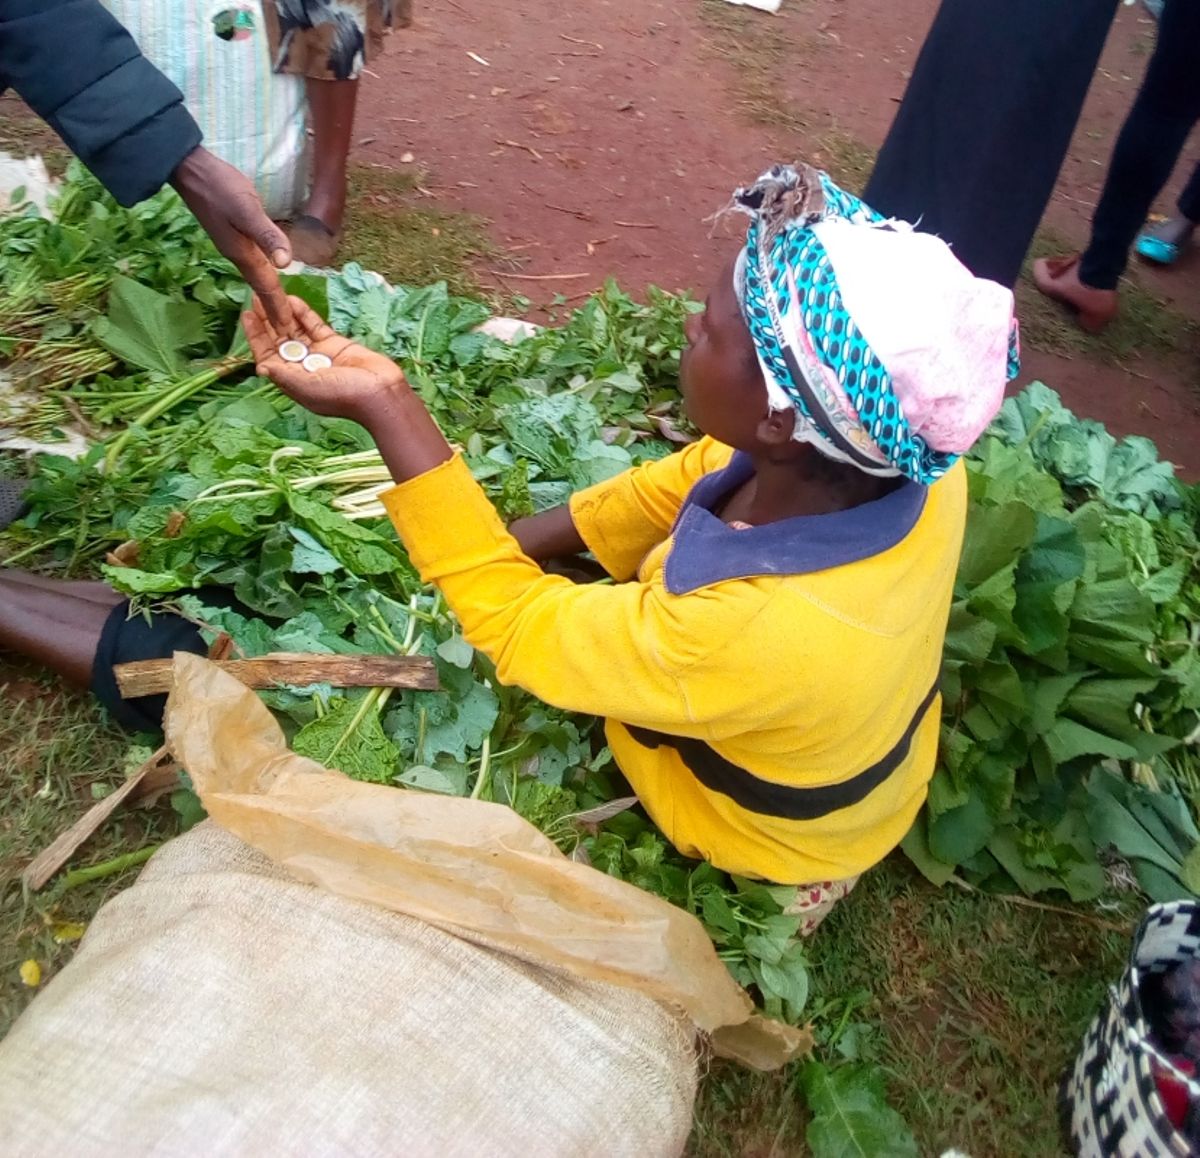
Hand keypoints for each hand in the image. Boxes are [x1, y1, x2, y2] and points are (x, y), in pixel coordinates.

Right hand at [171, 147, 294, 333]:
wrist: (189, 169)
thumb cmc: (219, 187)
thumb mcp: (247, 209)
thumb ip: (266, 234)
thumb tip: (285, 263)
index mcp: (242, 253)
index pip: (265, 285)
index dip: (277, 306)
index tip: (287, 329)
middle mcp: (236, 254)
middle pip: (259, 285)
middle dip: (272, 307)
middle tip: (285, 330)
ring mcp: (232, 244)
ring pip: (254, 275)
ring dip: (266, 293)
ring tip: (277, 309)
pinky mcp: (230, 234)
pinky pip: (251, 263)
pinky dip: (260, 275)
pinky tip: (264, 274)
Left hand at [243, 295, 408, 422]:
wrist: (380, 393)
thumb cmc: (343, 396)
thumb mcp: (309, 388)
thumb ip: (285, 376)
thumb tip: (260, 366)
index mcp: (294, 380)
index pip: (269, 355)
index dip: (256, 337)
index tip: (247, 316)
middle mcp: (303, 367)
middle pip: (280, 340)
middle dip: (267, 320)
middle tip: (255, 297)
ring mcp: (319, 354)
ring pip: (296, 330)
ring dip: (283, 313)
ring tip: (270, 293)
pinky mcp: (335, 344)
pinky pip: (315, 326)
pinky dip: (304, 314)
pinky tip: (293, 299)